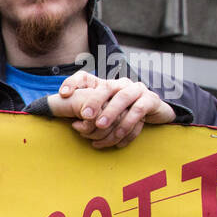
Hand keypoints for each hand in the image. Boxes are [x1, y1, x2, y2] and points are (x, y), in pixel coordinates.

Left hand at [46, 72, 174, 148]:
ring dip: (112, 112)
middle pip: (106, 87)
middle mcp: (120, 84)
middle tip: (85, 116)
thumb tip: (71, 124)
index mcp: (105, 84)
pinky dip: (129, 124)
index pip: (84, 77)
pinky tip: (119, 138)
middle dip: (95, 101)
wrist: (153, 111)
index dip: (73, 83)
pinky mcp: (151, 100)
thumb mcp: (103, 112)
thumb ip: (87, 113)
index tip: (63, 95)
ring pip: (124, 97)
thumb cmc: (123, 112)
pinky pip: (140, 110)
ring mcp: (137, 90)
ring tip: (100, 126)